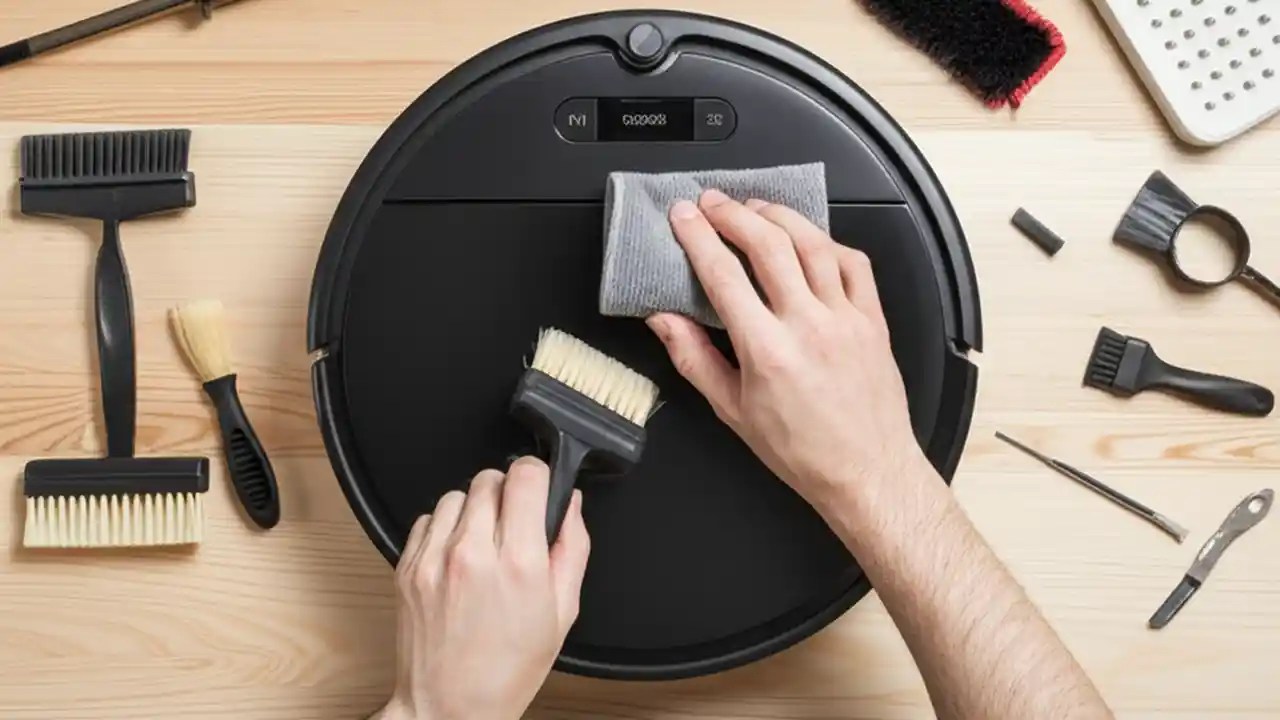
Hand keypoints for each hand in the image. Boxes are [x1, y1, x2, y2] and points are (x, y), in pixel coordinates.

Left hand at [377, 457, 590, 719]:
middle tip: (514, 525)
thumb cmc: (506, 670)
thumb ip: (572, 549)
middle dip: (507, 493)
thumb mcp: (562, 613)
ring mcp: (434, 559)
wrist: (448, 706)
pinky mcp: (407, 567)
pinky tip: (457, 556)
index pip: (525, 476)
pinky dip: (445, 528)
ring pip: (456, 494)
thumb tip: (570, 506)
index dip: (537, 476)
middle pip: (490, 478)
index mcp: (519, 564)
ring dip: (474, 509)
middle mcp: (473, 554)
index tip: (539, 489)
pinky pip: (427, 519)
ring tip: (484, 544)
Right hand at [647, 190, 928, 518]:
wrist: (867, 472)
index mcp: (768, 351)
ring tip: (755, 207)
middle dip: (734, 213)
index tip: (682, 216)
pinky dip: (828, 241)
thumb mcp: (732, 412)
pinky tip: (809, 238)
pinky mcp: (873, 320)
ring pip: (813, 244)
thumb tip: (664, 320)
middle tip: (713, 202)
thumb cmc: (803, 451)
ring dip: (779, 216)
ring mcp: (846, 319)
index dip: (698, 237)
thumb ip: (694, 358)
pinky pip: (854, 263)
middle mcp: (809, 326)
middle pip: (768, 245)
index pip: (724, 275)